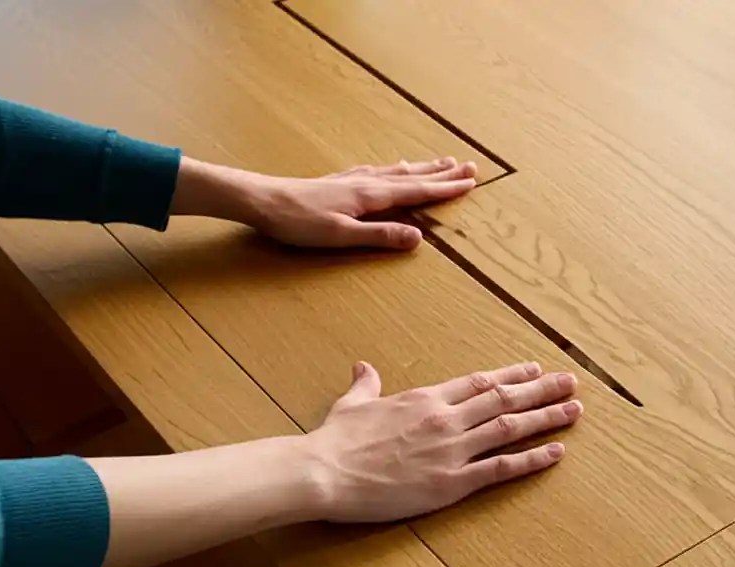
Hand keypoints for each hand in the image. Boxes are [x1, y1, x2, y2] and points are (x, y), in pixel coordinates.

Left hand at [172, 156, 477, 248]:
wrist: (263, 201)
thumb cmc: (299, 223)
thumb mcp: (342, 235)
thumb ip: (381, 236)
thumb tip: (418, 237)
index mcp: (372, 195)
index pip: (418, 191)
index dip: (445, 188)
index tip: (471, 182)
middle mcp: (367, 181)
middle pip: (413, 176)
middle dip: (442, 173)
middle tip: (469, 166)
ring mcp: (354, 178)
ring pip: (398, 170)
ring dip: (423, 168)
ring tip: (442, 162)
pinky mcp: (341, 180)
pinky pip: (380, 170)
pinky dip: (397, 168)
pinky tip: (394, 167)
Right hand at [301, 361, 581, 522]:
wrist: (324, 472)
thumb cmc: (335, 440)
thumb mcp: (351, 404)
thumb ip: (366, 385)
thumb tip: (363, 366)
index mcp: (425, 398)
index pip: (480, 381)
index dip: (511, 375)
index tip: (535, 368)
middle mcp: (446, 418)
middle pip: (504, 399)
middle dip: (541, 390)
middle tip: (571, 383)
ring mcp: (452, 450)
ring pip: (510, 428)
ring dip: (546, 418)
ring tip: (574, 410)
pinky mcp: (451, 482)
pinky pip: (501, 468)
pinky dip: (531, 459)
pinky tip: (555, 453)